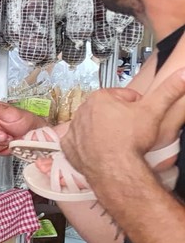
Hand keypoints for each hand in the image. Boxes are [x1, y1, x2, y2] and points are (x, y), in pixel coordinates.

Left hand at [62, 69, 184, 185]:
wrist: (115, 168)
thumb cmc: (130, 140)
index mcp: (100, 98)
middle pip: (107, 111)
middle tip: (130, 131)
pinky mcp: (68, 147)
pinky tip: (100, 150)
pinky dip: (88, 146)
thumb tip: (182, 74)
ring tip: (117, 141)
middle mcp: (82, 111)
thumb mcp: (153, 111)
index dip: (136, 106)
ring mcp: (74, 129)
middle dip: (118, 118)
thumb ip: (168, 91)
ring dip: (103, 131)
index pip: (123, 97)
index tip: (139, 116)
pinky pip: (78, 143)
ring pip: (92, 126)